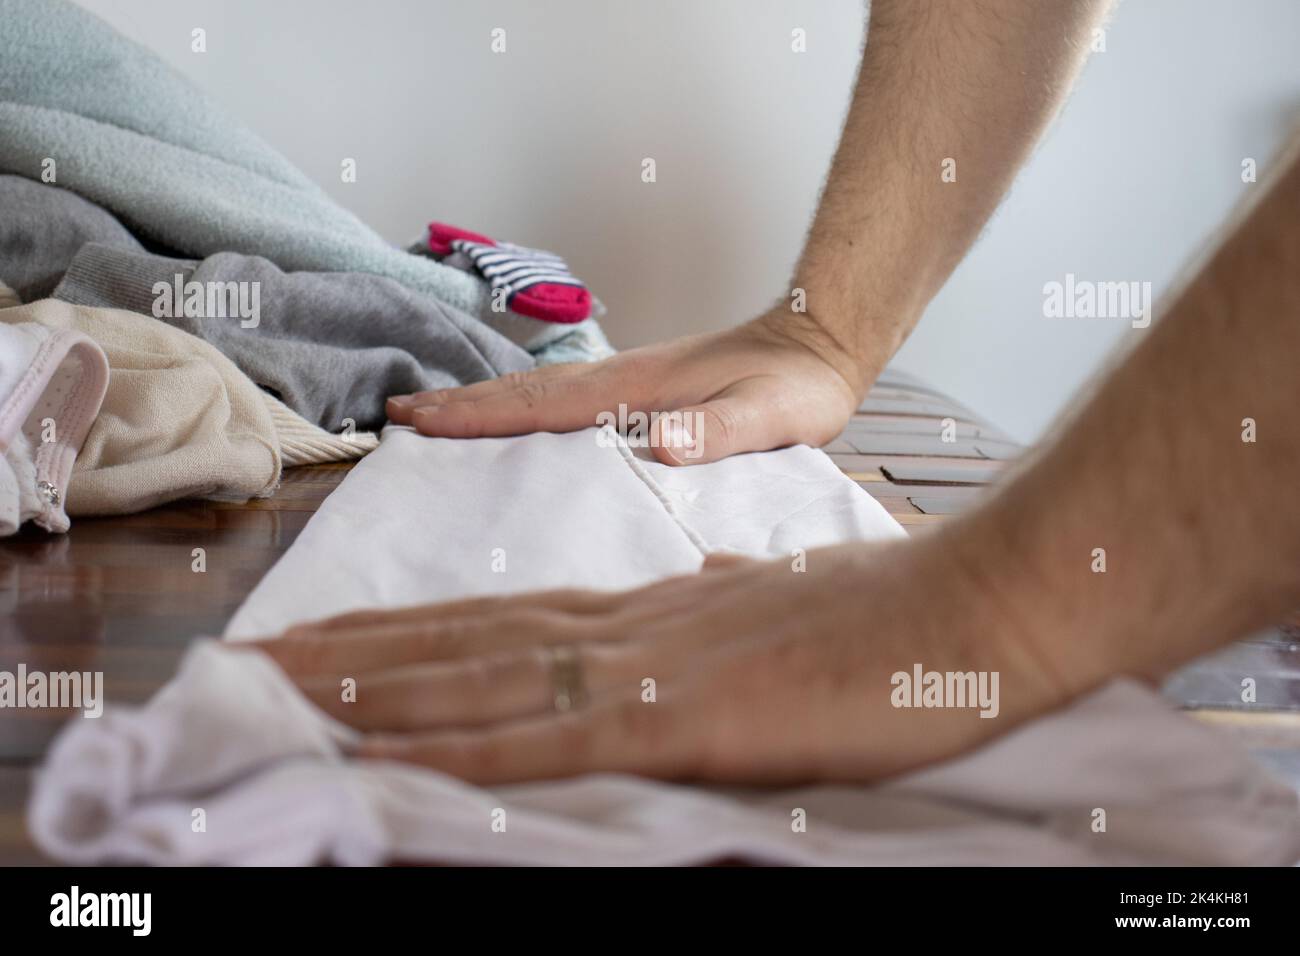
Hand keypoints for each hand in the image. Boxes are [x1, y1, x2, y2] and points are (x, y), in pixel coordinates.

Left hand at [250, 538, 1068, 784]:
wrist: (969, 605)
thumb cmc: (890, 613)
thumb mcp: (785, 605)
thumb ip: (724, 603)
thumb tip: (700, 586)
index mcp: (651, 607)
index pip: (499, 619)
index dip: (407, 634)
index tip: (330, 640)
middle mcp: (627, 625)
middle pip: (463, 640)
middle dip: (353, 655)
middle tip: (256, 659)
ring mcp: (647, 667)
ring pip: (480, 680)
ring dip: (372, 692)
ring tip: (279, 694)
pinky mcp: (682, 716)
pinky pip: (545, 740)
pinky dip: (455, 750)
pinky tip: (388, 757)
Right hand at [386, 312, 868, 464]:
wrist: (817, 345)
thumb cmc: (797, 385)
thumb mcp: (771, 413)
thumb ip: (721, 428)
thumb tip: (664, 443)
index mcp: (633, 389)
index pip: (540, 404)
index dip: (477, 414)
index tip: (415, 418)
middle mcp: (619, 381)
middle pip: (524, 393)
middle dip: (459, 406)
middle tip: (396, 415)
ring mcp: (626, 384)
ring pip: (539, 394)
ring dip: (484, 406)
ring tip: (432, 417)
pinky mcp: (639, 393)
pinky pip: (564, 403)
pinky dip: (524, 410)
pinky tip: (515, 427)